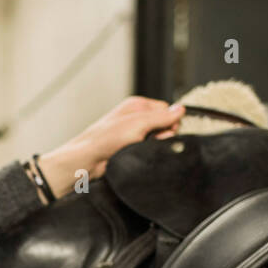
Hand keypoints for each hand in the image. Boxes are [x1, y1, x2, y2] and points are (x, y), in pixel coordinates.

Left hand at [37, 97, 184, 196]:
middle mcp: (136, 118)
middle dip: (162, 135)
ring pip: (158, 140)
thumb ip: (161, 117)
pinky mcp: (131, 150)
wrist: (87, 161)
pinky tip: (137, 156)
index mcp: (137, 106)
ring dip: (154, 146)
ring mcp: (133, 135)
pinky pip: (149, 151)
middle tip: (149, 140)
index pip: (166, 110)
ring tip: (139, 149)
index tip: (164, 129)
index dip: (169, 120)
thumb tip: (180, 110)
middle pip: (164, 125)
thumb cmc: (104, 139)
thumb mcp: (137, 123)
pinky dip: (147, 154)